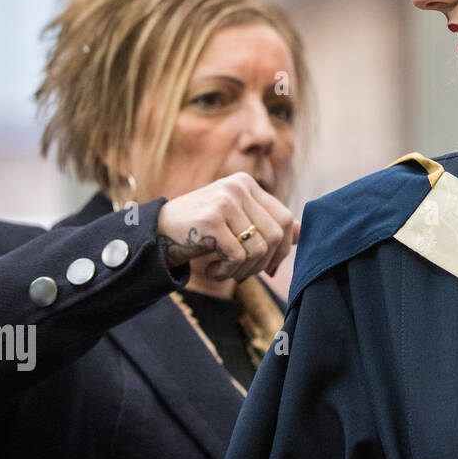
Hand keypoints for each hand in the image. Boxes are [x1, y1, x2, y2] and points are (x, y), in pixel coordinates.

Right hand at [156, 172, 298, 281]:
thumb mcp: (235, 222)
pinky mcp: (212, 220)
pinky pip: (237, 256)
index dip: (281, 250)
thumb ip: (266, 225)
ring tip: (224, 271)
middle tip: (241, 274)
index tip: (268, 269)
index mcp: (247, 185)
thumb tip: (302, 232)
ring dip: (243, 270)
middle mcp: (238, 187)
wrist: (155, 233)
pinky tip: (211, 271)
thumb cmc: (199, 230)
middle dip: (262, 264)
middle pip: (276, 235)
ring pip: (258, 248)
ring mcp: (225, 201)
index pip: (284, 219)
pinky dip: (227, 271)